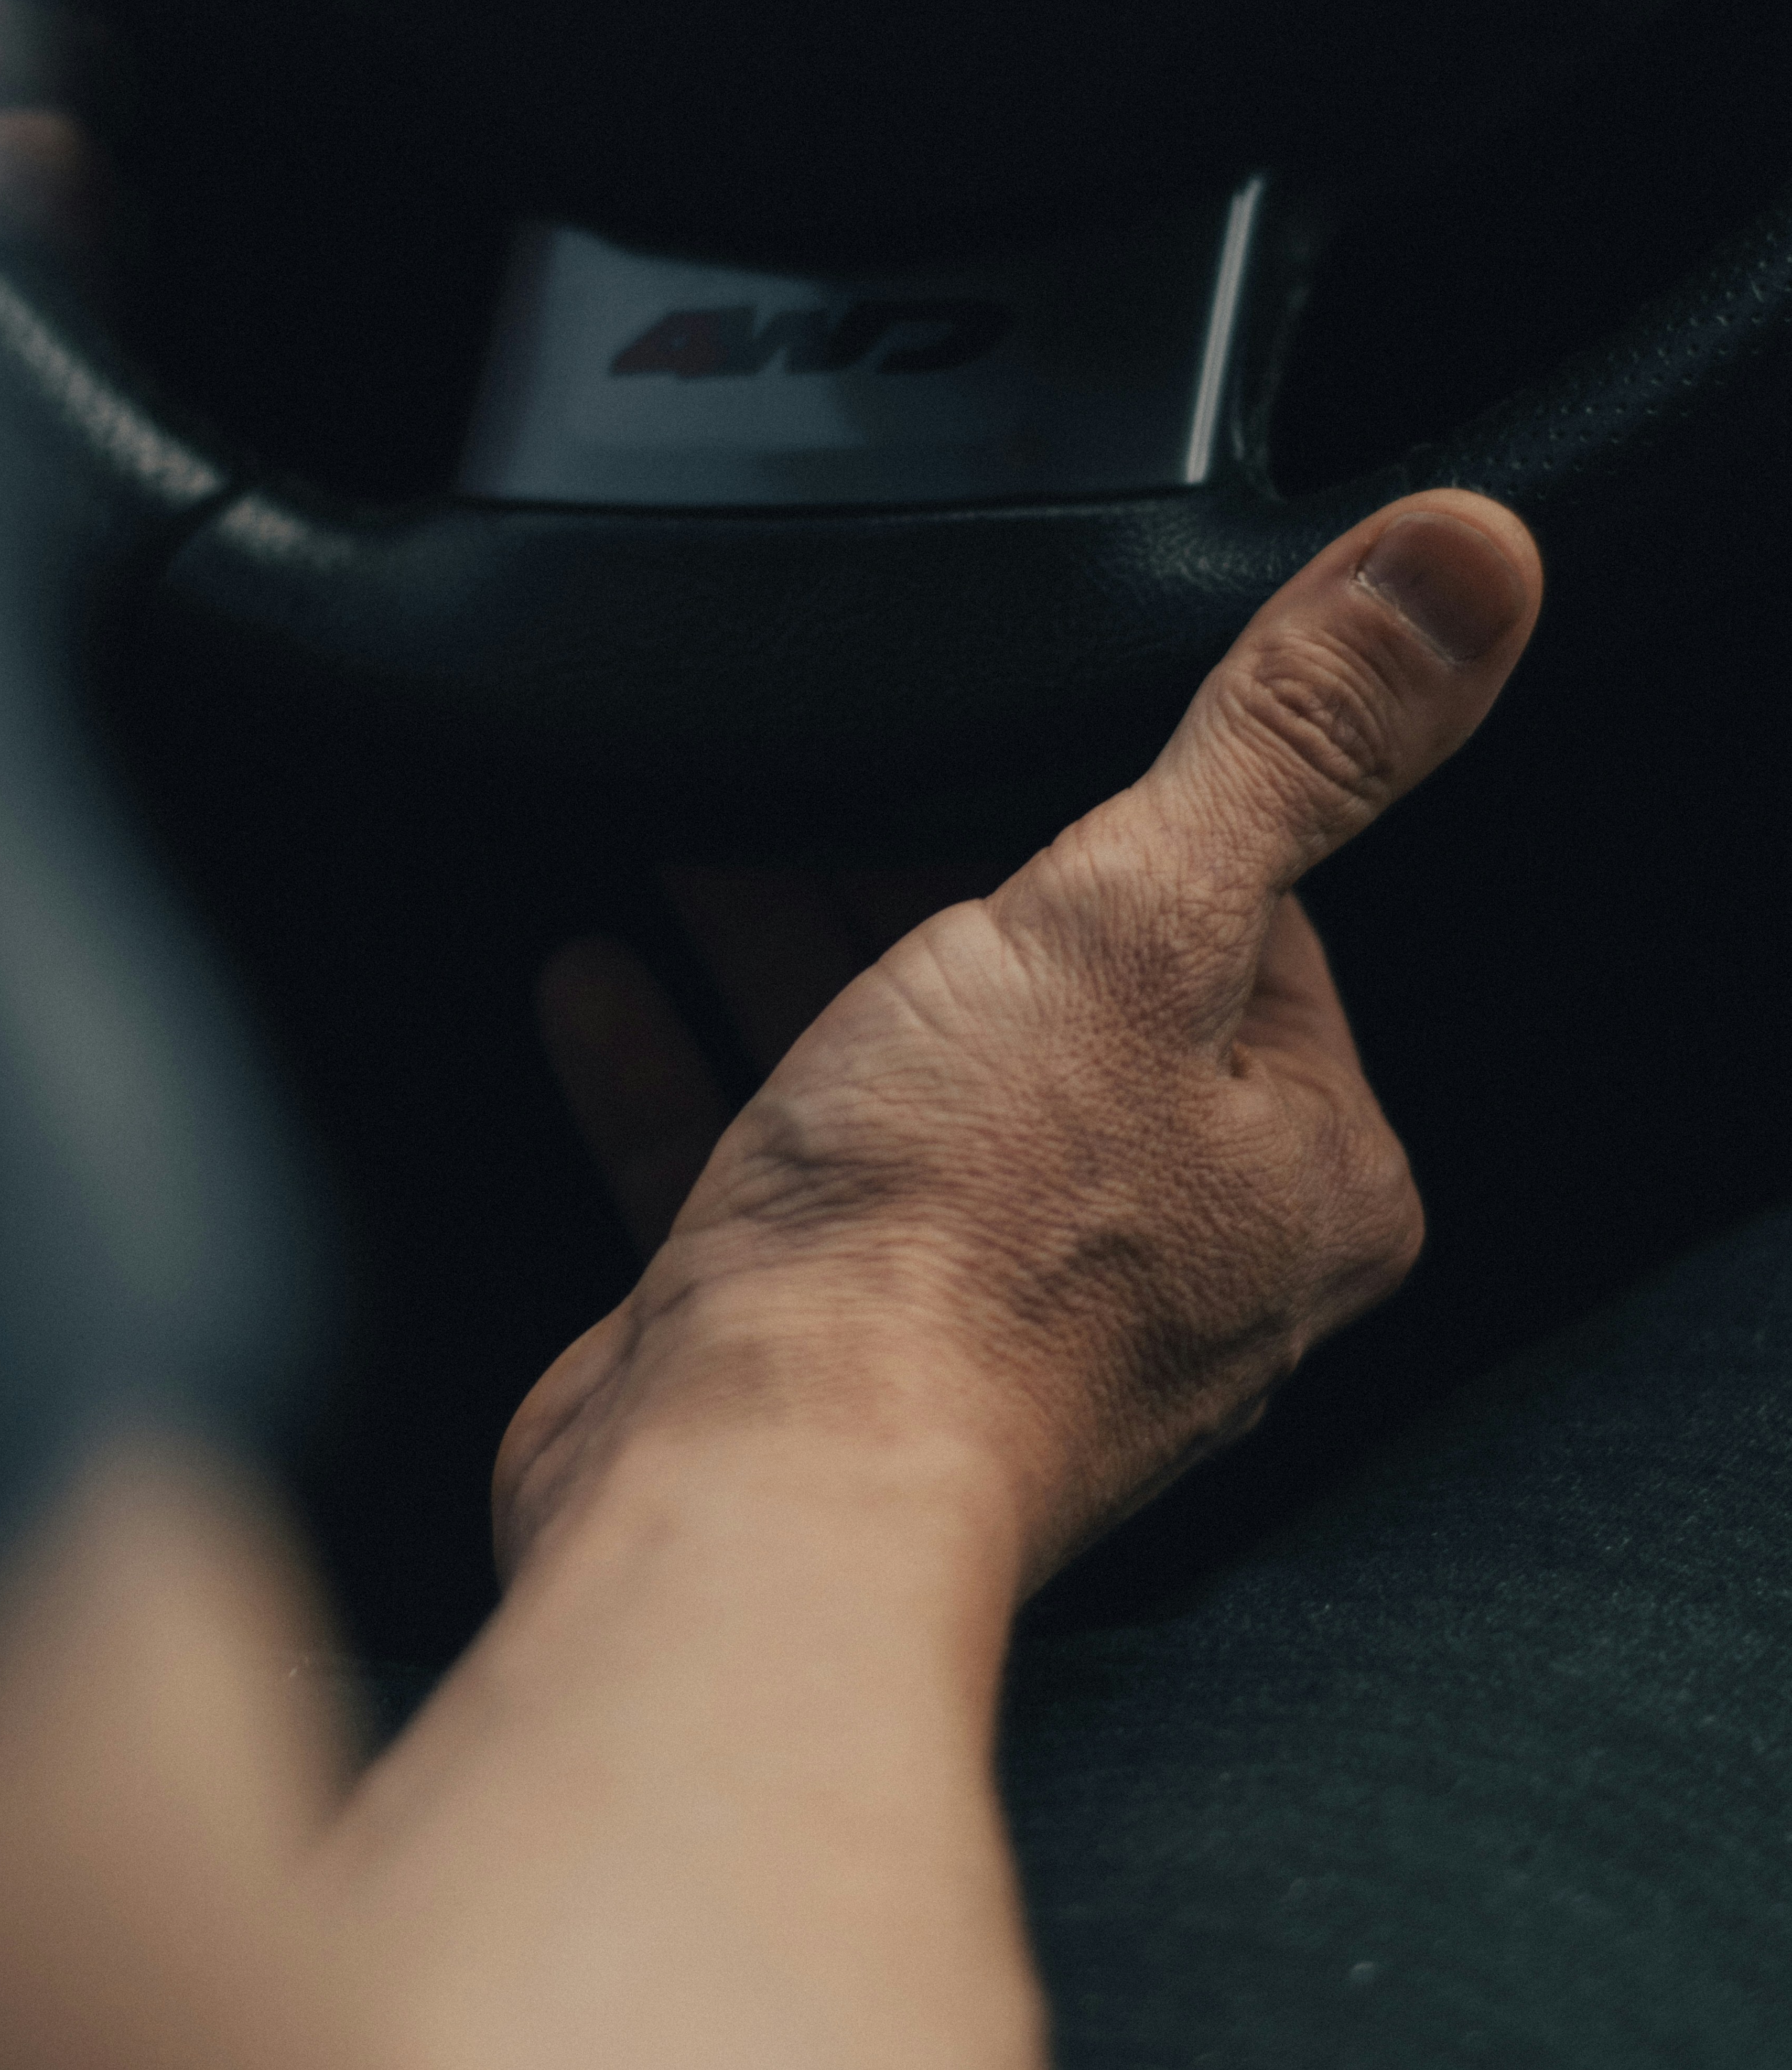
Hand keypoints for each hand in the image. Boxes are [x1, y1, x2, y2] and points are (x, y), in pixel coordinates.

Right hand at [507, 490, 1541, 1594]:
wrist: (756, 1501)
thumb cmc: (960, 1248)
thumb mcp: (1140, 921)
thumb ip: (1288, 743)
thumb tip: (1467, 568)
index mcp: (1296, 1171)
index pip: (1255, 931)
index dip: (1141, 818)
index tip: (1038, 737)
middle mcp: (1167, 1261)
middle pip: (1061, 1004)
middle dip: (939, 885)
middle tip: (843, 772)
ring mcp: (987, 1316)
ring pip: (902, 1086)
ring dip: (797, 958)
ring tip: (707, 836)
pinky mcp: (825, 1349)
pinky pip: (754, 1175)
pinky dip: (685, 1078)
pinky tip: (602, 985)